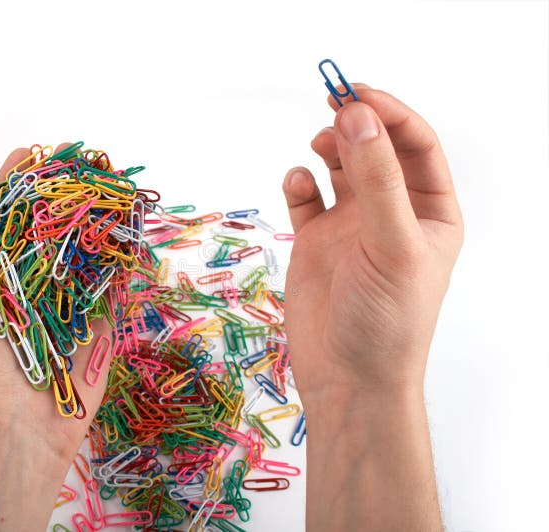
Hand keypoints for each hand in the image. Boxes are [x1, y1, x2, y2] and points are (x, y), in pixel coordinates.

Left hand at [0, 143, 110, 461]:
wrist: (6, 421)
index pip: (2, 218)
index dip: (14, 184)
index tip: (28, 153)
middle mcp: (27, 281)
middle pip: (46, 225)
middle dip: (60, 190)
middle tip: (76, 157)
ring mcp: (64, 299)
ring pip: (81, 247)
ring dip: (94, 212)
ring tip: (105, 178)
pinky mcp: (97, 320)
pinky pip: (111, 281)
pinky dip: (121, 251)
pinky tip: (128, 220)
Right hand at [282, 85, 463, 405]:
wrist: (347, 379)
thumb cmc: (386, 319)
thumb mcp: (392, 243)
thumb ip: (375, 179)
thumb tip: (356, 116)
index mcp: (429, 212)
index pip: (416, 146)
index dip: (390, 114)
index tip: (358, 94)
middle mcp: (391, 213)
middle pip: (376, 149)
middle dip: (357, 124)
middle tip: (332, 105)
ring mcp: (351, 226)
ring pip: (341, 167)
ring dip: (331, 148)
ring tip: (319, 145)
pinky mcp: (315, 241)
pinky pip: (306, 198)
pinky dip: (300, 183)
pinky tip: (297, 185)